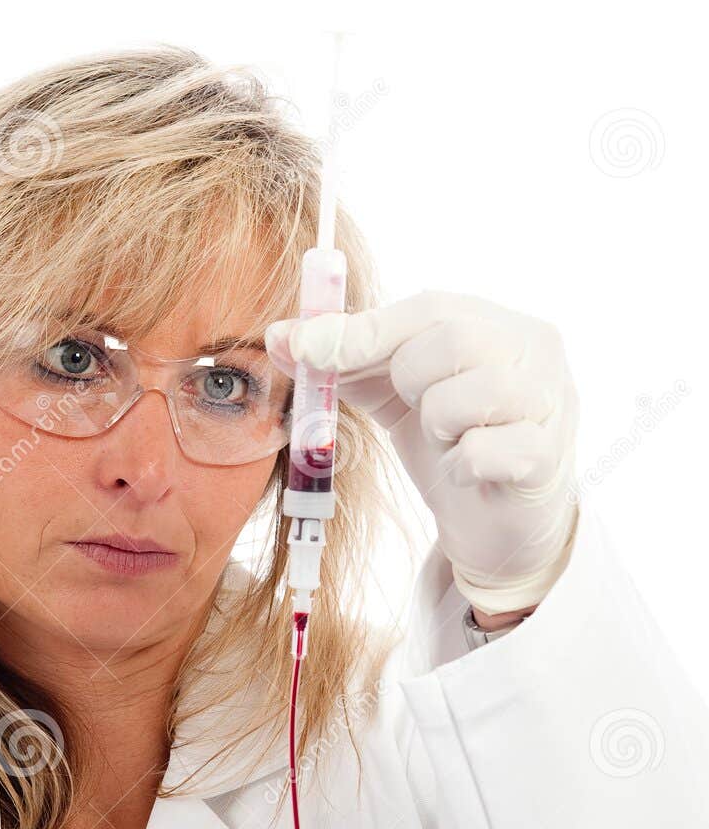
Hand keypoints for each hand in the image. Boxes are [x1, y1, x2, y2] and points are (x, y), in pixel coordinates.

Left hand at [266, 290, 579, 614]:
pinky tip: (469, 472)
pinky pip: (486, 450)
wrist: (495, 521)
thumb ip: (342, 362)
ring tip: (448, 440)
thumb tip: (278, 337)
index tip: (306, 349)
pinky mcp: (549, 456)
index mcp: (495, 321)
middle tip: (417, 409)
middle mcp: (534, 349)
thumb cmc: (449, 442)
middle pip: (452, 339)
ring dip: (438, 425)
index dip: (363, 330)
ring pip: (468, 393)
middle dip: (411, 380)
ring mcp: (551, 401)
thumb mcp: (390, 395)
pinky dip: (461, 465)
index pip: (427, 307)